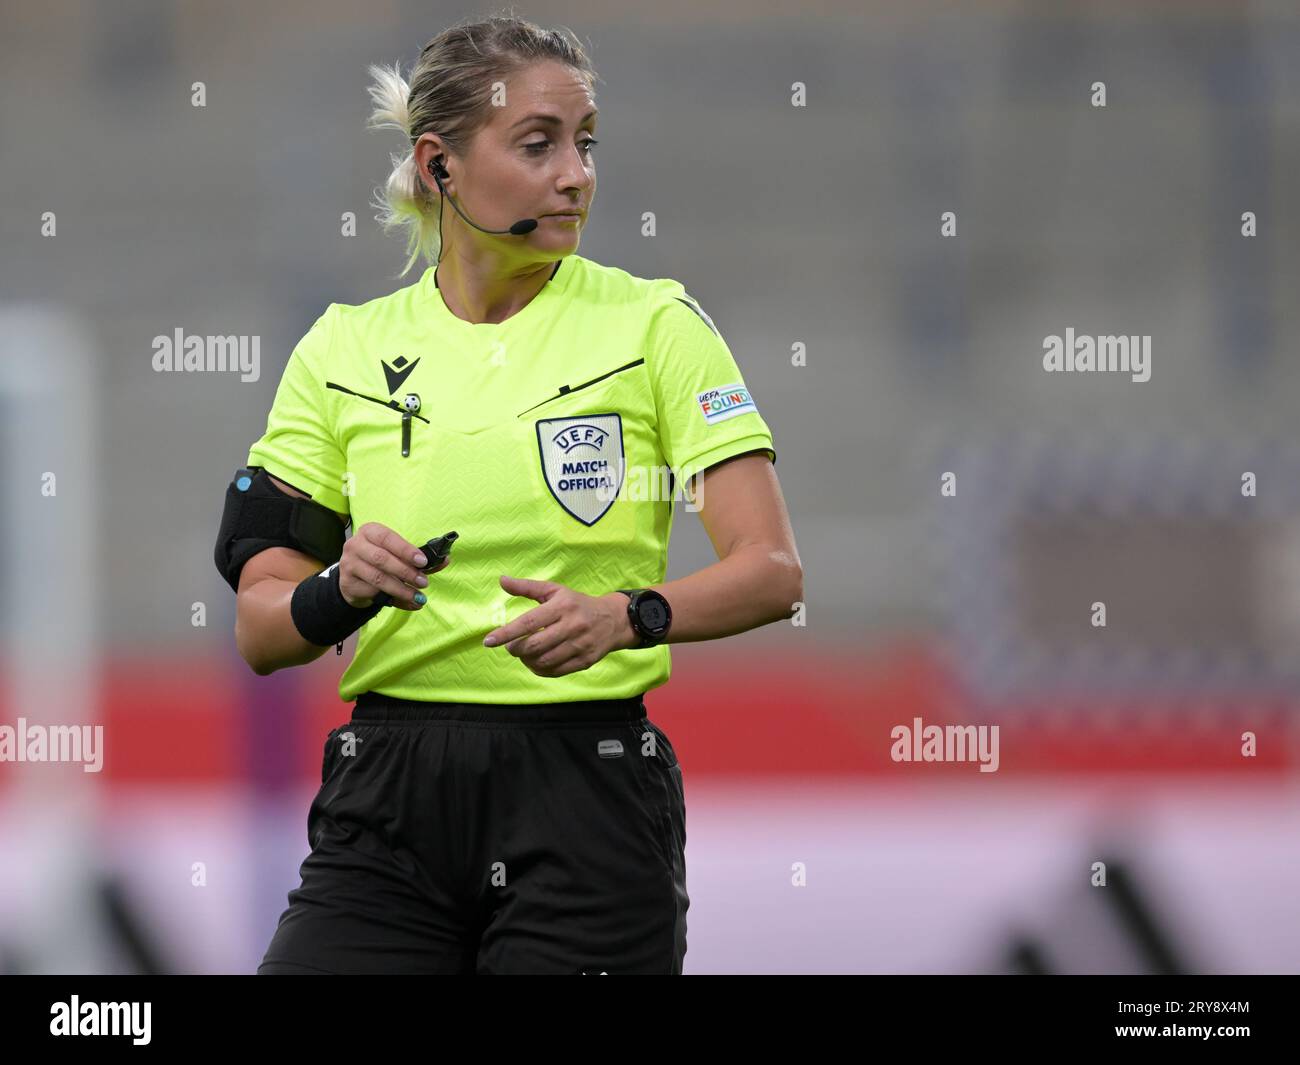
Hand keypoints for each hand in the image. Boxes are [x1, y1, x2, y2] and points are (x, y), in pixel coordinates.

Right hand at [338, 522, 448, 609]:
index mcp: (370, 531)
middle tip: (423, 582)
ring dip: (401, 589)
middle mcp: (355, 545)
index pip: (388, 538)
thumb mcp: (398, 555)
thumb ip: (419, 558)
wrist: (355, 578)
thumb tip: (445, 559)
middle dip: (406, 572)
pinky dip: (394, 600)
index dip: (406, 550)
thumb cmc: (381, 561)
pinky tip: (407, 603)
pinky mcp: (347, 583)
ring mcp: (349, 564)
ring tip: (418, 597)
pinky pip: (373, 593)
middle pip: (382, 559)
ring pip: (378, 578)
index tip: (423, 561)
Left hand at [483, 576, 636, 676]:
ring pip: (543, 661)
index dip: (506, 633)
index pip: (528, 622)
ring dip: (526, 660)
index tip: (489, 641)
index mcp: (562, 606)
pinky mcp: (584, 661)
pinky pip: (555, 671)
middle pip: (534, 646)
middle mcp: (572, 626)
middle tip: (511, 646)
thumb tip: (502, 580)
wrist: (613, 620)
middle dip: (515, 649)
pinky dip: (539, 669)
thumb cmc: (577, 604)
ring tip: (524, 653)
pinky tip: (536, 662)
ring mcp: (580, 645)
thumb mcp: (554, 590)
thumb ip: (527, 587)